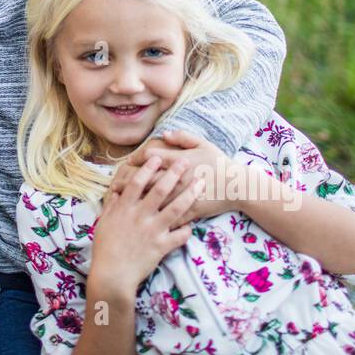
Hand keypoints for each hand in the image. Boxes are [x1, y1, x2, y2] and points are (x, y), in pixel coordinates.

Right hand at [90, 154, 201, 295]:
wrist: (113, 274)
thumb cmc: (105, 248)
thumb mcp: (105, 223)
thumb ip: (113, 205)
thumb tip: (117, 190)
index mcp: (124, 209)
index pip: (137, 183)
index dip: (148, 168)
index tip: (157, 156)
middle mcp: (140, 216)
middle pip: (159, 190)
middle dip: (173, 174)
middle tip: (184, 161)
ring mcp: (152, 230)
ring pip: (175, 209)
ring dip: (189, 195)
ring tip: (200, 184)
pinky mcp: (161, 246)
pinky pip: (179, 235)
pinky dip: (188, 229)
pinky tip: (195, 223)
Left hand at [110, 129, 240, 218]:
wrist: (238, 186)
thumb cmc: (219, 163)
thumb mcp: (203, 144)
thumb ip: (183, 137)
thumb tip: (164, 134)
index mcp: (180, 160)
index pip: (150, 158)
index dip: (136, 160)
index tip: (128, 163)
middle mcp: (178, 179)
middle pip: (146, 180)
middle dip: (129, 182)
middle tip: (116, 184)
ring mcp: (182, 197)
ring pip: (153, 200)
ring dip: (136, 201)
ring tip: (122, 203)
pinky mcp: (188, 212)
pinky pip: (168, 217)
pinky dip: (154, 218)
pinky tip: (142, 220)